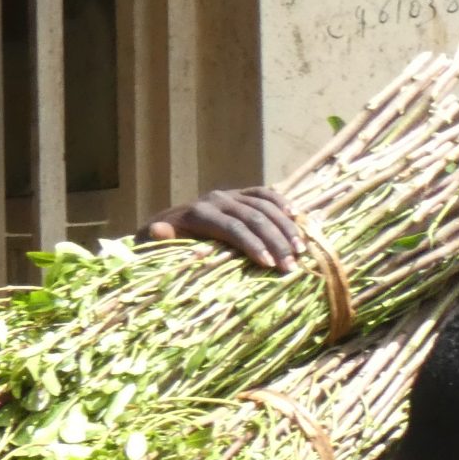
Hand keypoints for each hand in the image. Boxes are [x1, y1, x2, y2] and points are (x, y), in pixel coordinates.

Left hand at [144, 186, 303, 270]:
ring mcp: (231, 194)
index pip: (232, 228)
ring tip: (301, 250)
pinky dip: (283, 204)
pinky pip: (266, 194)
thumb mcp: (158, 245)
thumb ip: (160, 238)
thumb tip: (157, 230)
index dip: (252, 245)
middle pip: (254, 218)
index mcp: (199, 214)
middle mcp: (217, 199)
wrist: (170, 223)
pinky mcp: (241, 194)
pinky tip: (298, 217)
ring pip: (265, 206)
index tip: (269, 265)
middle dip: (275, 242)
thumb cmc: (167, 245)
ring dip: (286, 228)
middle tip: (291, 266)